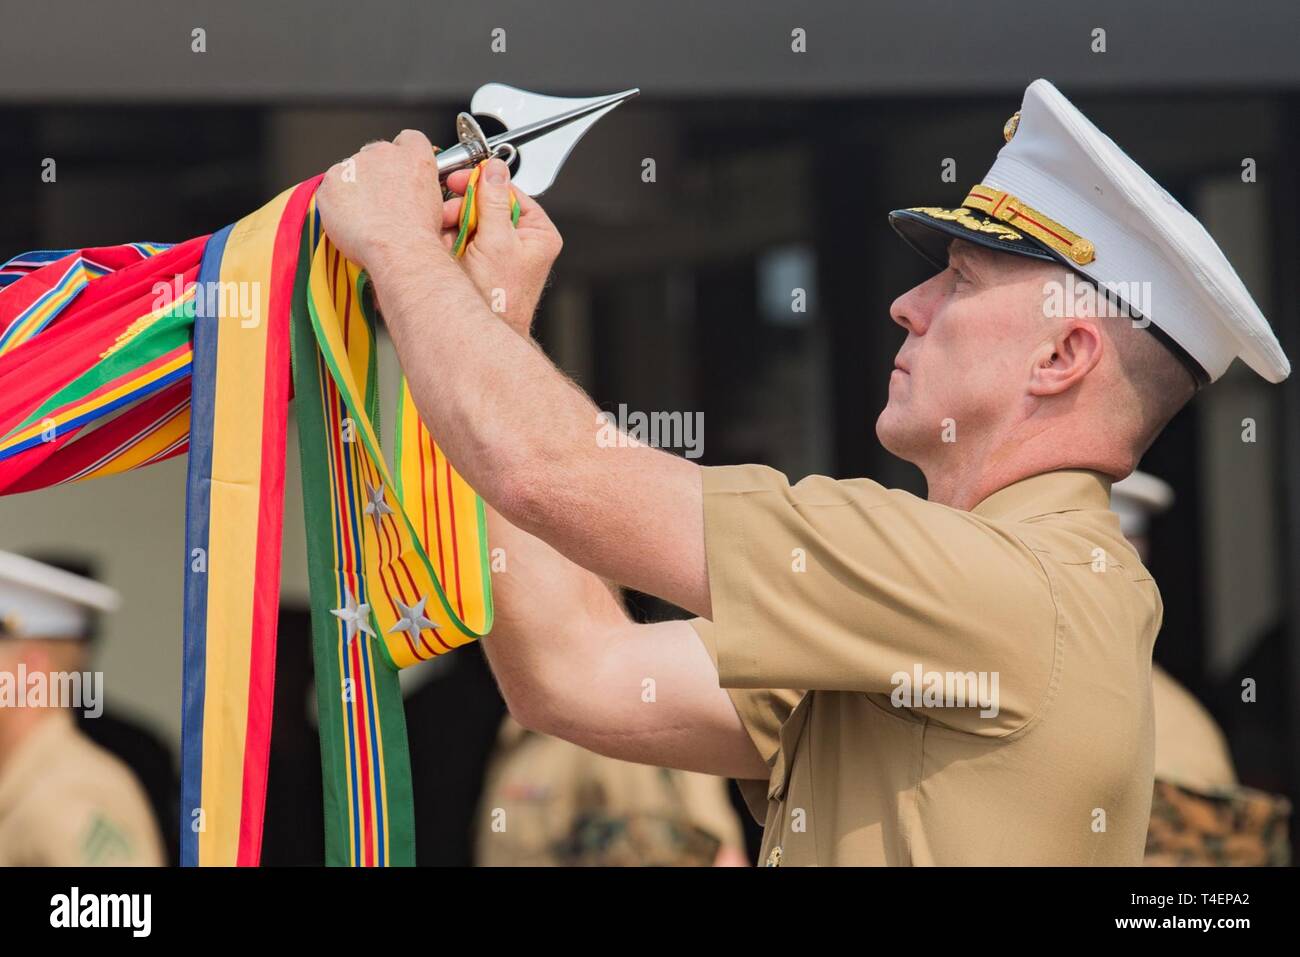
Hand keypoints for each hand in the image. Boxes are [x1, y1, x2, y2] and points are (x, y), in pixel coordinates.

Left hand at [316, 129, 444, 274]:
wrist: (398, 249)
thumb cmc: (419, 235)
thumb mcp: (438, 206)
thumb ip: (423, 188)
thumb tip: (418, 196)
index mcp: (415, 156)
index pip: (408, 139)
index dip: (402, 156)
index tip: (399, 171)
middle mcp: (384, 153)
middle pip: (375, 154)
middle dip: (375, 174)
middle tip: (381, 203)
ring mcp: (355, 164)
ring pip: (351, 171)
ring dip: (355, 188)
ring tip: (365, 218)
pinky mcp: (332, 180)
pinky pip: (331, 188)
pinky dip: (336, 202)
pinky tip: (350, 221)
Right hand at [441, 158, 562, 336]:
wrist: (481, 332)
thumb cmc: (499, 299)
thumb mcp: (497, 241)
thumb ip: (495, 201)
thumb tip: (495, 170)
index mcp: (538, 233)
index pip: (510, 192)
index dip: (484, 184)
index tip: (461, 180)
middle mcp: (522, 241)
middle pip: (488, 205)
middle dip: (464, 211)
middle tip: (450, 219)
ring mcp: (501, 251)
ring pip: (471, 221)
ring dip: (454, 227)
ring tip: (448, 242)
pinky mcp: (483, 261)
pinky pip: (462, 239)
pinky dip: (450, 242)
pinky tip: (447, 251)